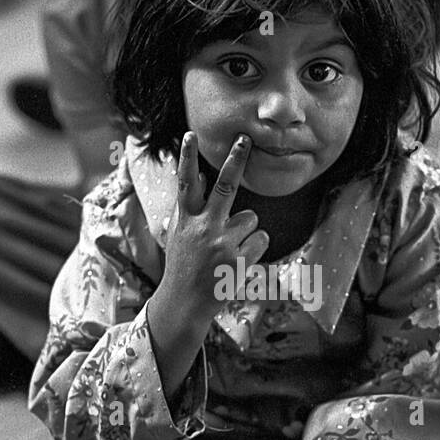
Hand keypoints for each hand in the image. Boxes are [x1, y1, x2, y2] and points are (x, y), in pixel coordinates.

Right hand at [159, 132, 269, 317]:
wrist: (185, 303)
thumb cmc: (183, 264)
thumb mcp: (178, 233)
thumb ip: (189, 206)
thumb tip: (199, 176)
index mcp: (186, 220)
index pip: (186, 183)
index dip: (187, 158)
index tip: (190, 135)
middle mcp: (203, 228)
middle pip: (225, 187)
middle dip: (236, 161)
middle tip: (245, 139)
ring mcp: (221, 245)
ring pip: (251, 218)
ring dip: (246, 231)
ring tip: (228, 250)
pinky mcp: (239, 261)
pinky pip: (261, 239)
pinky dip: (255, 248)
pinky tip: (238, 261)